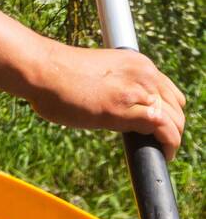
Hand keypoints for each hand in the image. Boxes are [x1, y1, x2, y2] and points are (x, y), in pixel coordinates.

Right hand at [26, 44, 185, 158]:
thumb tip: (106, 104)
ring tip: (164, 152)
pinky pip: (163, 128)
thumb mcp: (96, 73)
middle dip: (173, 126)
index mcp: (136, 63)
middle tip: (160, 143)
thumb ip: (111, 85)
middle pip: (176, 106)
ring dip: (173, 138)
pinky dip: (169, 144)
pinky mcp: (124, 110)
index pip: (168, 91)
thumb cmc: (56, 74)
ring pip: (174, 119)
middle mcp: (142, 74)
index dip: (169, 112)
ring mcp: (135, 91)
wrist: (41, 70)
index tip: (159, 126)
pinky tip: (165, 154)